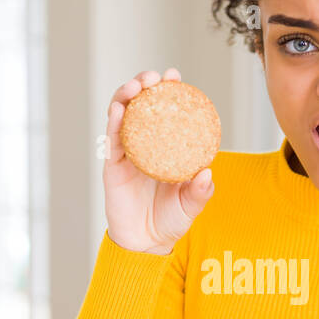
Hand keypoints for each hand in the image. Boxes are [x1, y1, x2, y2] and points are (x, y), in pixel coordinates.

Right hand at [104, 68, 214, 255]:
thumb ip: (200, 191)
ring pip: (123, 115)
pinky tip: (119, 109)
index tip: (175, 76)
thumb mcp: (191, 205)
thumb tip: (207, 173)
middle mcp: (147, 144)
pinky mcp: (113, 164)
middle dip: (145, 84)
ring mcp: (128, 152)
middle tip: (153, 77)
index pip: (168, 112)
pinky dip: (114, 121)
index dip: (170, 92)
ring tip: (135, 85)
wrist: (146, 242)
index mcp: (167, 147)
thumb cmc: (171, 220)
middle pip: (143, 106)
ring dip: (126, 95)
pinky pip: (112, 139)